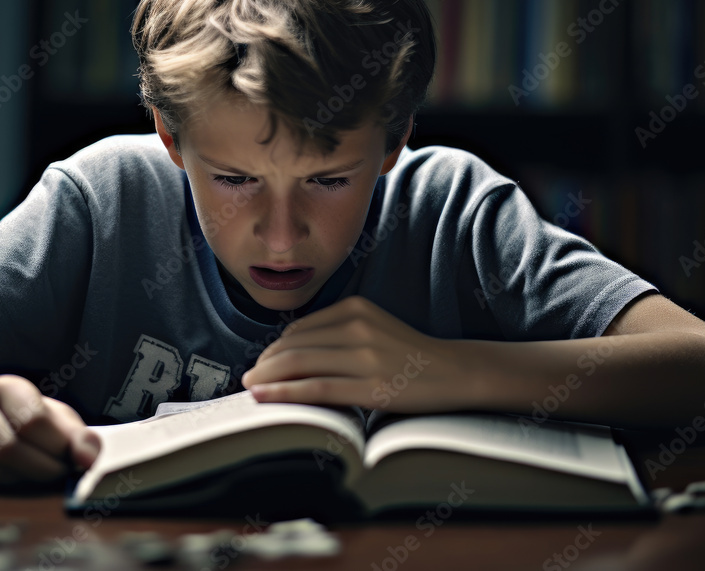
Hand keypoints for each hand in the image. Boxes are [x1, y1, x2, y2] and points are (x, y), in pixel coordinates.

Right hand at [0, 374, 100, 484]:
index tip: (77, 462)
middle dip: (42, 470)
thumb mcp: (56, 418)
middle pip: (8, 449)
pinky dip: (2, 486)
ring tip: (36, 471)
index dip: (58, 448)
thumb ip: (77, 437)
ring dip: (22, 480)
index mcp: (6, 386)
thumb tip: (90, 459)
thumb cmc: (26, 418)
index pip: (32, 421)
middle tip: (58, 474)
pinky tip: (12, 474)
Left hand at [241, 296, 466, 411]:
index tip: (261, 365)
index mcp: (355, 308)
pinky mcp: (371, 386)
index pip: (298, 330)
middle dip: (264, 364)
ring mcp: (364, 356)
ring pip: (299, 364)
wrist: (456, 372)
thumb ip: (338, 333)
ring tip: (250, 389)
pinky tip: (265, 397)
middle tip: (248, 380)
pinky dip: (285, 392)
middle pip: (293, 345)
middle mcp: (356, 327)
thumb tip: (291, 351)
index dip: (273, 350)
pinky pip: (317, 388)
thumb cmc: (411, 356)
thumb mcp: (374, 327)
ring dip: (267, 378)